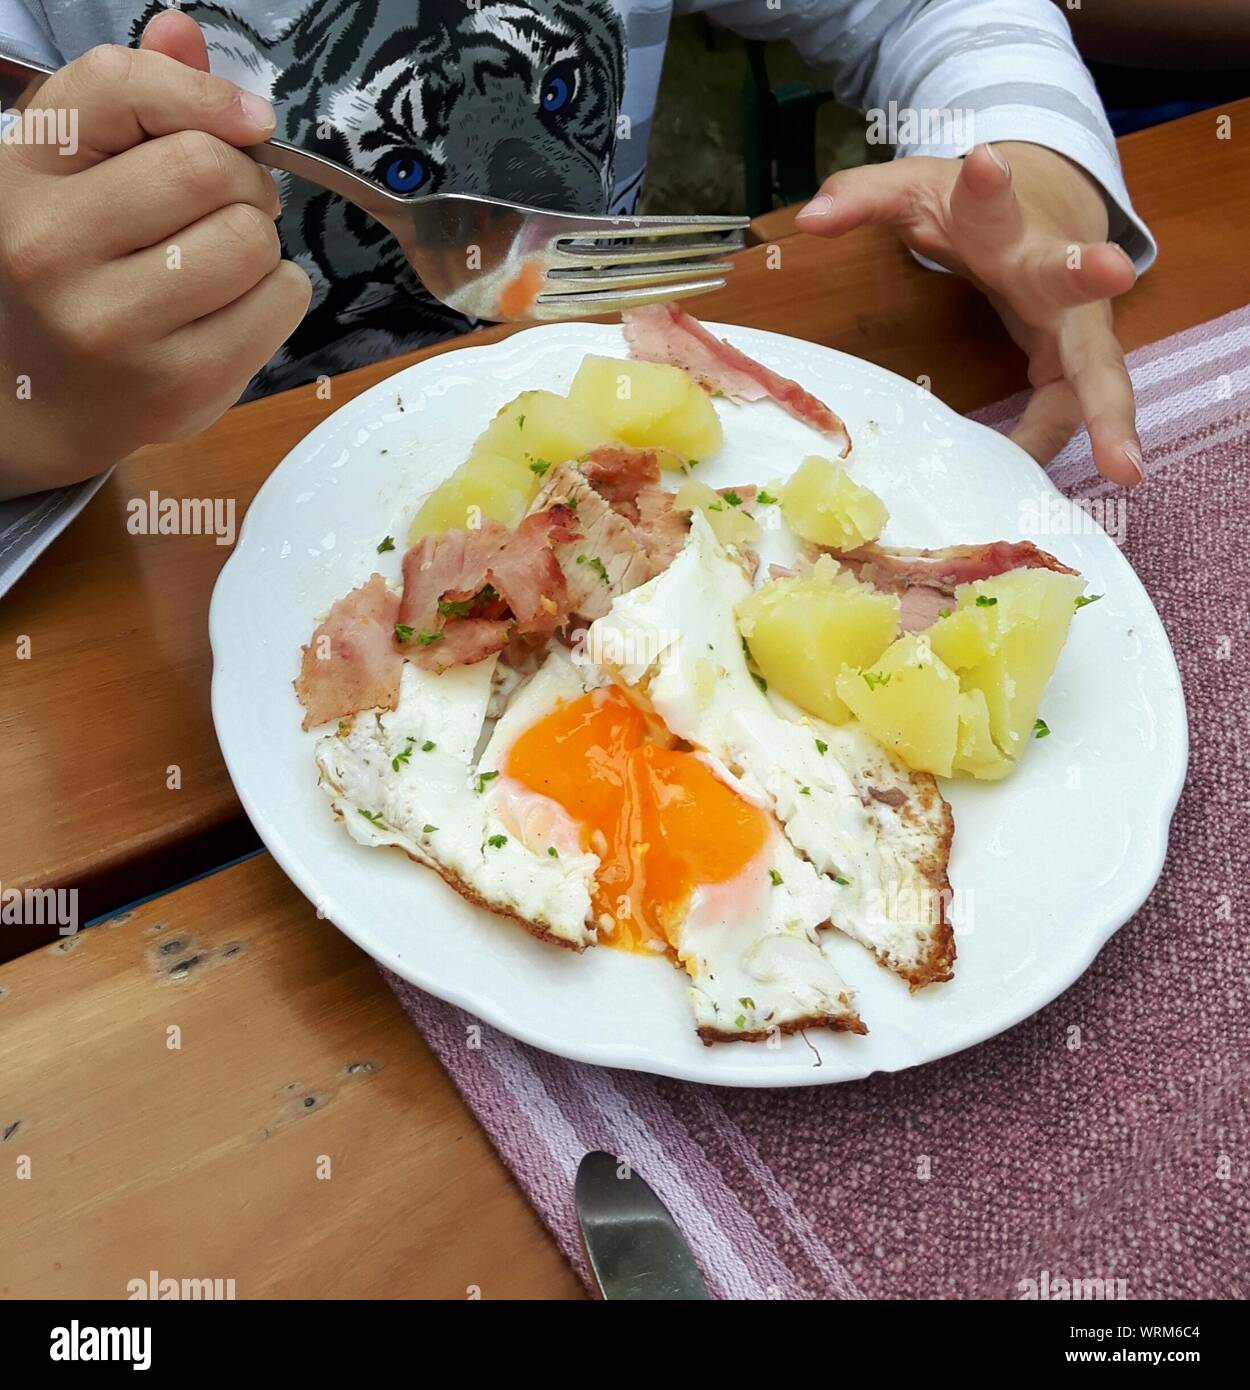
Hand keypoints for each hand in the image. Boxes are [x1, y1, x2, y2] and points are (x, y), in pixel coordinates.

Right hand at [0, 13, 309, 498]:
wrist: (46, 391)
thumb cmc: (75, 262)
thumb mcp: (79, 169)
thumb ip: (134, 98)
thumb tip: (184, 32)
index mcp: (25, 172)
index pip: (121, 87)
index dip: (205, 96)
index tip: (246, 120)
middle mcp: (55, 247)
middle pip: (208, 169)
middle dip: (243, 179)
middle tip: (229, 205)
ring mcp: (116, 325)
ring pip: (252, 240)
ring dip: (262, 242)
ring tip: (223, 260)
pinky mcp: (179, 383)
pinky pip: (281, 302)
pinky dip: (279, 293)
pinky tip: (235, 305)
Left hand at [796, 143, 1141, 485]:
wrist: (1050, 209)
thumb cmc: (976, 211)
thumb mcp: (917, 194)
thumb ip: (865, 197)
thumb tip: (809, 218)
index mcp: (1003, 223)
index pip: (990, 199)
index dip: (985, 185)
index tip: (982, 162)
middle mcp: (1049, 270)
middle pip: (1073, 279)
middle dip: (1089, 278)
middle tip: (1110, 270)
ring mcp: (1073, 322)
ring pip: (1098, 366)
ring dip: (1111, 414)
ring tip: (1126, 465)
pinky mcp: (1075, 365)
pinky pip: (1070, 413)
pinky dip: (1054, 452)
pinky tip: (1033, 496)